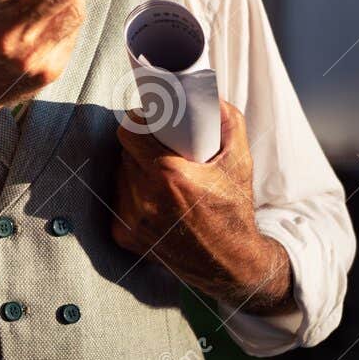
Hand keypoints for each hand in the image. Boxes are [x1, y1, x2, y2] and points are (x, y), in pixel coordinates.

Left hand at [112, 99, 294, 314]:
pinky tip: (154, 201)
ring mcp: (132, 220)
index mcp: (169, 176)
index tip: (148, 122)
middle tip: (159, 149)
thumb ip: (228, 121)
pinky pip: (118, 202)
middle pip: (125, 154)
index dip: (137, 123)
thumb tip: (210, 96)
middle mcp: (146, 198)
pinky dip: (131, 197)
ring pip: (120, 177)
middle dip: (140, 148)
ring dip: (134, 172)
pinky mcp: (124, 236)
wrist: (231, 264)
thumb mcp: (240, 162)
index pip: (129, 132)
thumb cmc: (235, 211)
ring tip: (160, 177)